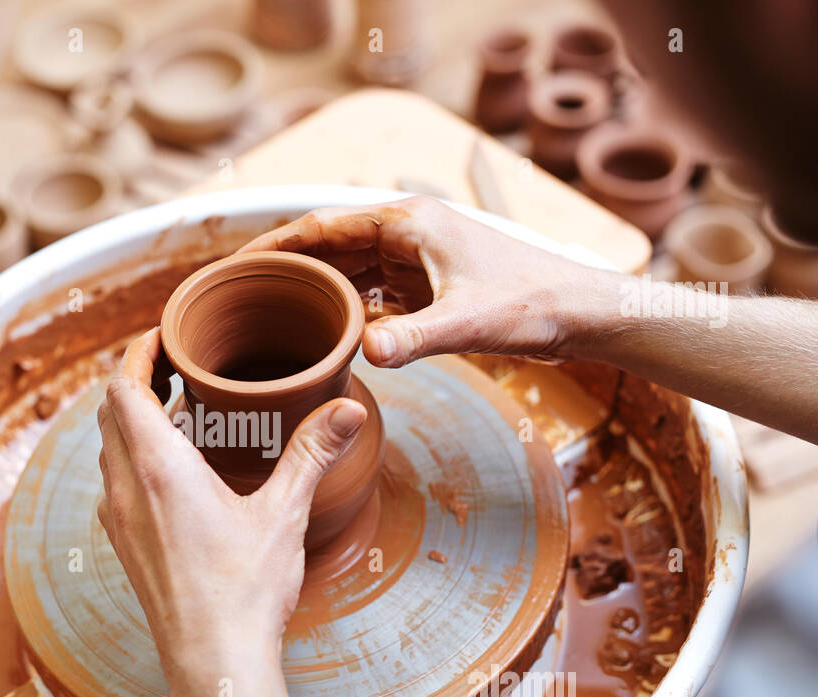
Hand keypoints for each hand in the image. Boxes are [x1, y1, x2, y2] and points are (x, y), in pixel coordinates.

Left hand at [96, 329, 366, 679]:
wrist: (213, 663)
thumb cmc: (244, 593)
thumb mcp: (284, 515)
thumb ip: (312, 455)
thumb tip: (350, 412)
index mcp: (158, 469)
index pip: (124, 387)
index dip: (137, 352)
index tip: (162, 334)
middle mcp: (126, 490)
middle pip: (110, 412)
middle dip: (136, 380)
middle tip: (174, 364)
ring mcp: (119, 522)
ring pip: (110, 449)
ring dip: (133, 420)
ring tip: (177, 409)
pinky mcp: (124, 548)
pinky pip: (115, 484)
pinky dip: (133, 458)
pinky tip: (173, 471)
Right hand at [239, 196, 618, 366]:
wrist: (582, 313)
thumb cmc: (534, 303)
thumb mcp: (470, 323)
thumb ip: (416, 339)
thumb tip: (366, 352)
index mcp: (407, 223)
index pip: (321, 227)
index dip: (275, 245)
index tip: (235, 265)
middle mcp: (406, 233)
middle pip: (328, 248)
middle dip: (285, 271)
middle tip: (239, 298)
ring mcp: (416, 259)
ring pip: (348, 272)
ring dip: (314, 292)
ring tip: (269, 319)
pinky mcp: (428, 286)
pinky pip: (372, 294)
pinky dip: (345, 310)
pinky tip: (324, 335)